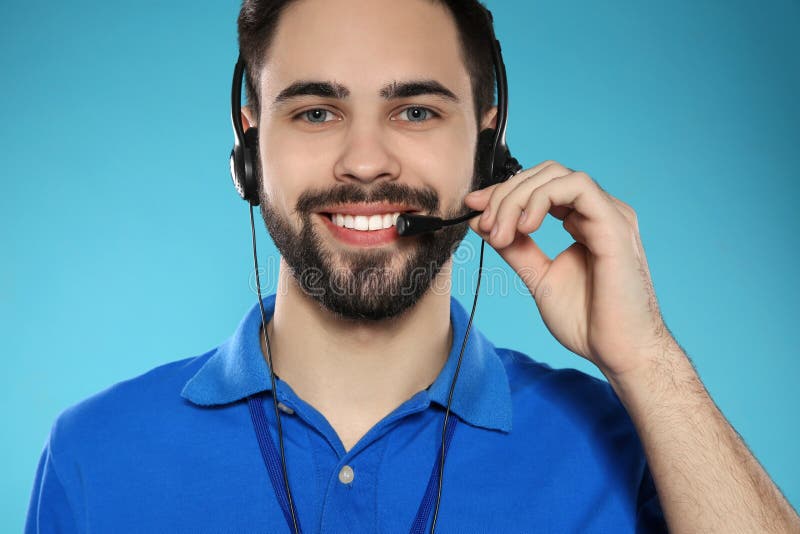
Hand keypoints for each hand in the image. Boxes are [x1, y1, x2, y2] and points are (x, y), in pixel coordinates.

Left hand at [463, 160, 672, 378]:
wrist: (619, 352)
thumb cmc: (588, 322)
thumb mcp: (539, 276)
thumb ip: (515, 248)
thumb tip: (482, 222)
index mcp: (583, 222)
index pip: (539, 187)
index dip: (503, 192)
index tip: (473, 209)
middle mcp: (597, 212)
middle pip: (544, 174)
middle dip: (505, 194)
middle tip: (485, 225)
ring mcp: (609, 214)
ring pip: (556, 175)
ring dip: (518, 197)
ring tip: (502, 232)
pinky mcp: (615, 223)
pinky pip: (576, 187)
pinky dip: (542, 199)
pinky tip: (525, 226)